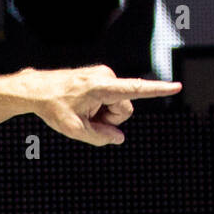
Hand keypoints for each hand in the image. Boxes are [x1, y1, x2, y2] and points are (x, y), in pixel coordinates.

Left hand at [25, 65, 181, 145]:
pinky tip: (83, 106)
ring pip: (118, 105)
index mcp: (102, 87)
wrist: (37, 89)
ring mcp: (104, 75)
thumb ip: (100, 137)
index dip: (158, 90)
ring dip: (103, 113)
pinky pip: (110, 99)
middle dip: (110, 119)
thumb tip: (118, 138)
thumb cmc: (53, 107)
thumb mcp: (74, 130)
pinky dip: (99, 107)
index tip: (176, 86)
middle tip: (87, 118)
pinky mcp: (101, 77)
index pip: (136, 90)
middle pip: (125, 109)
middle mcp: (106, 76)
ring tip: (82, 111)